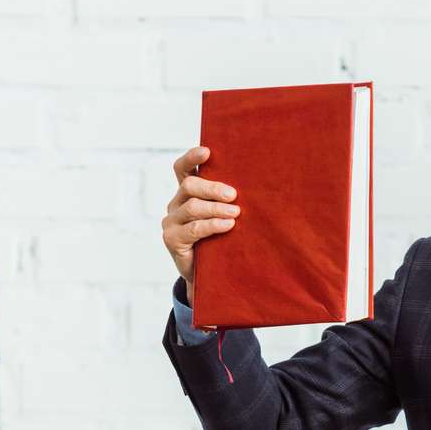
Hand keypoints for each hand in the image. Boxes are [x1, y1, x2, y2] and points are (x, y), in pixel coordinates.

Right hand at [161, 146, 240, 284]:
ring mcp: (171, 222)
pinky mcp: (172, 239)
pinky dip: (212, 225)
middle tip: (233, 194)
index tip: (207, 151)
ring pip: (192, 207)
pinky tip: (227, 225)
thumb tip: (258, 186)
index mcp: (187, 194)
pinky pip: (193, 228)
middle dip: (212, 188)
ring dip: (216, 208)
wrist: (209, 277)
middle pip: (189, 185)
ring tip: (235, 213)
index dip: (192, 158)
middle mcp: (176, 204)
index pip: (182, 169)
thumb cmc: (221, 243)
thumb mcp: (224, 218)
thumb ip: (228, 202)